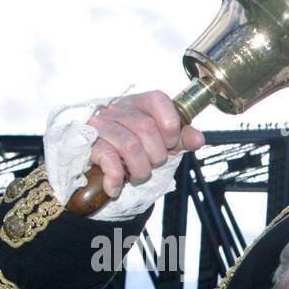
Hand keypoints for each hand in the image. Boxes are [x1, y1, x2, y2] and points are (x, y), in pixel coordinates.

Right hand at [86, 90, 205, 197]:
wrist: (103, 160)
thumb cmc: (139, 145)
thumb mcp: (165, 141)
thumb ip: (183, 138)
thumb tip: (198, 139)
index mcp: (141, 103)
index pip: (159, 100)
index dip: (170, 126)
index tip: (170, 143)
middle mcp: (119, 109)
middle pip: (146, 127)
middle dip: (157, 155)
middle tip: (154, 163)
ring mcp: (102, 125)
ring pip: (130, 145)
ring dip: (140, 169)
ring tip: (139, 176)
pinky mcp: (90, 144)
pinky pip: (107, 159)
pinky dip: (116, 179)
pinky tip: (117, 187)